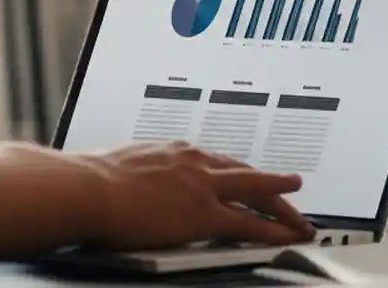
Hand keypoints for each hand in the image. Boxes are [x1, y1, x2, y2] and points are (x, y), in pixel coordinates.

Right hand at [89, 143, 314, 249]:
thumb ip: (140, 174)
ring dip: (282, 207)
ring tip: (300, 219)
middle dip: (273, 186)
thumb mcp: (122, 166)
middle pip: (246, 174)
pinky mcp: (203, 215)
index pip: (219, 162)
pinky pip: (248, 223)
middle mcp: (195, 162)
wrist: (87, 189)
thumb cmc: (90, 182)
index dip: (240, 173)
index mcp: (175, 151)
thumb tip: (133, 183)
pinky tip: (288, 236)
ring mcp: (202, 188)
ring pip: (256, 194)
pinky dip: (272, 229)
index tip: (251, 178)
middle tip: (292, 192)